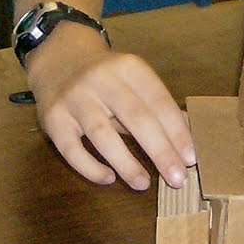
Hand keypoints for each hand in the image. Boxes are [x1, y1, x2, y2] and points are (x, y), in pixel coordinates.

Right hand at [26, 43, 195, 191]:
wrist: (58, 59)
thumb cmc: (106, 77)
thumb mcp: (134, 80)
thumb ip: (158, 106)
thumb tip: (189, 137)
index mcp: (128, 67)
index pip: (158, 101)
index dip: (176, 131)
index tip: (191, 159)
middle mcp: (100, 79)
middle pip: (135, 117)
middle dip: (160, 151)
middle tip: (177, 179)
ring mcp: (74, 98)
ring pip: (102, 134)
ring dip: (126, 163)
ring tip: (143, 184)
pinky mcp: (52, 118)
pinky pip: (71, 149)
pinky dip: (90, 167)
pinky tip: (108, 179)